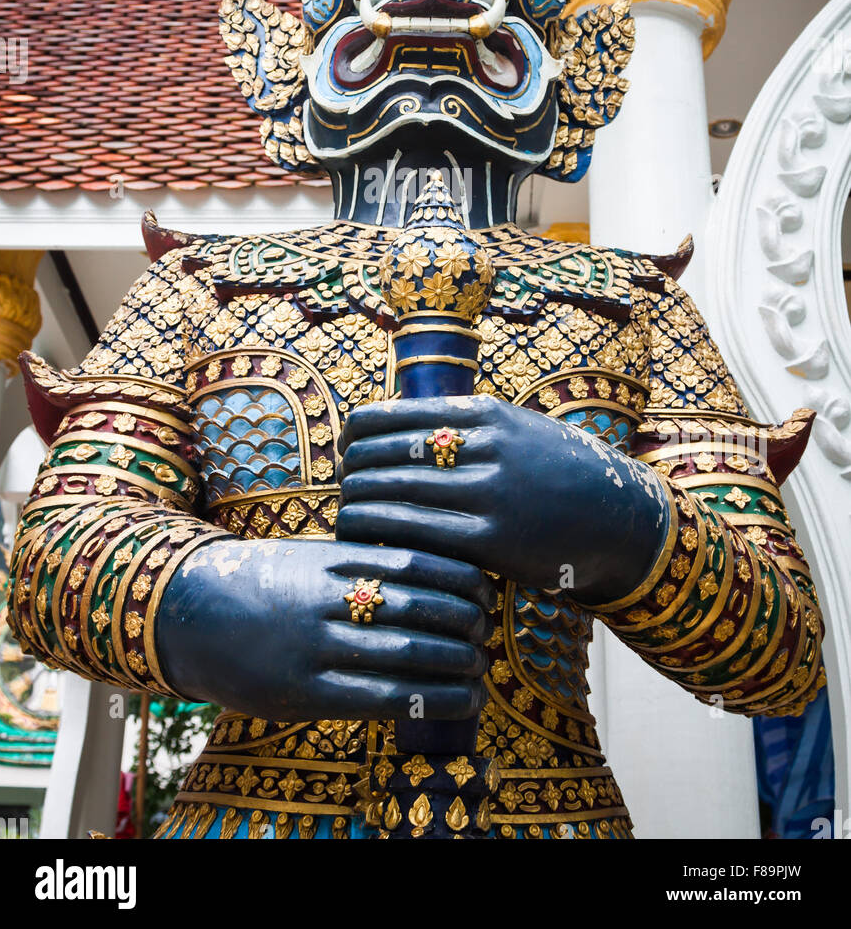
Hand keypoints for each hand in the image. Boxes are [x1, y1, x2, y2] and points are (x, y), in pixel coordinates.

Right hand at [156, 536, 491, 720]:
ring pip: (408, 654)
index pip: (415, 560)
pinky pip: (383, 697)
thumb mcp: (309, 556)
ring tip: (481, 667)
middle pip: (420, 606)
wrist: (189, 614)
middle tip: (489, 629)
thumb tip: (431, 568)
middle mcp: (327, 598)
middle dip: (467, 620)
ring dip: (458, 663)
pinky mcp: (308, 692)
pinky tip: (460, 701)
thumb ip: (359, 561)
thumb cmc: (262, 584)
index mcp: (331, 557)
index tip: (486, 587)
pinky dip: (431, 700)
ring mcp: (316, 646)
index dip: (460, 577)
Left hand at [337, 395, 669, 601]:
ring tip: (348, 517)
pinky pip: (418, 537)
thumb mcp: (512, 427)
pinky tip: (374, 545)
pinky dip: (385, 539)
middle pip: (382, 456)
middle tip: (342, 486)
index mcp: (483, 413)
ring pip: (392, 497)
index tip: (345, 448)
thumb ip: (461, 424)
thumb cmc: (554, 471)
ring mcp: (488, 494)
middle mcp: (483, 447)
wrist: (616, 516)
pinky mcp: (492, 541)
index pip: (390, 415)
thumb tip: (391, 423)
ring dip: (359, 508)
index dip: (354, 434)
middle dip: (351, 472)